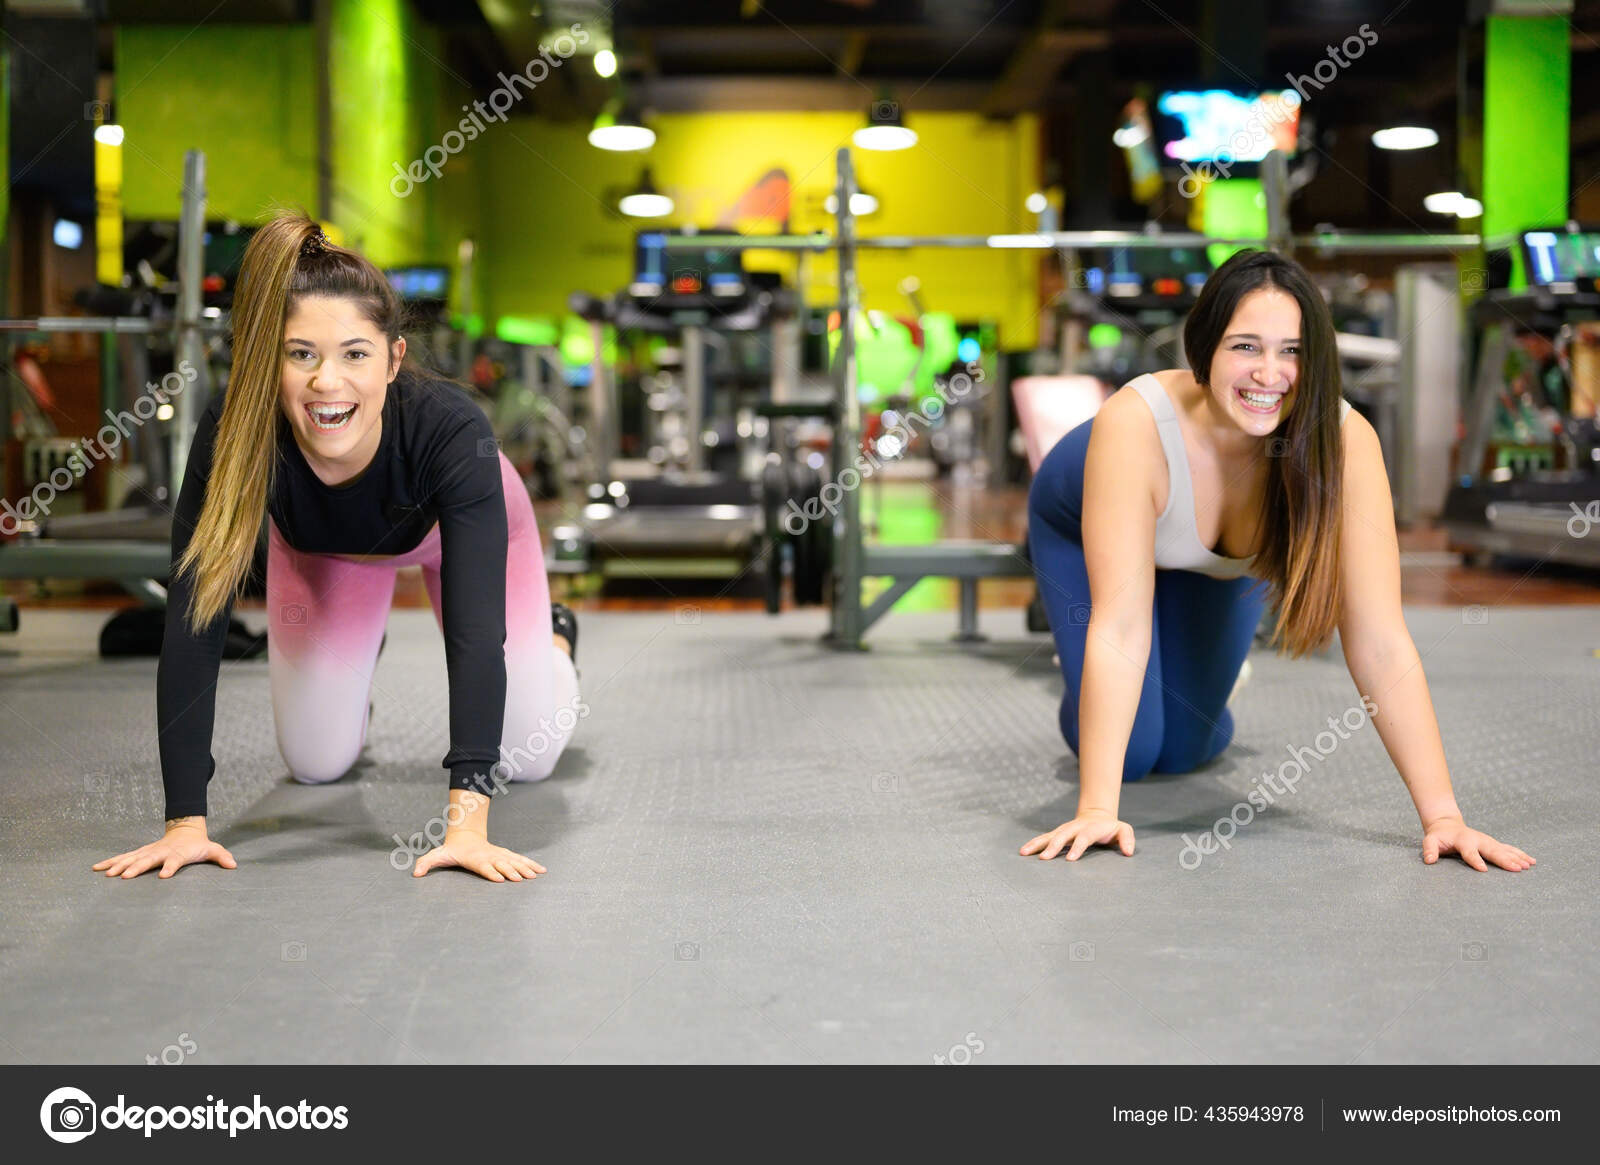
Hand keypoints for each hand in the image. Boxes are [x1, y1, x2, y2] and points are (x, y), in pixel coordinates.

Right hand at [93, 823, 236, 879]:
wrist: (185, 830)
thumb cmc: (198, 844)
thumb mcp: (212, 849)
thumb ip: (221, 856)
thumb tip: (233, 865)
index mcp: (178, 853)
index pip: (175, 860)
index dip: (170, 867)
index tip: (164, 876)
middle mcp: (161, 852)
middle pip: (148, 860)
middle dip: (136, 868)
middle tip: (125, 877)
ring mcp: (148, 851)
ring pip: (132, 858)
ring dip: (119, 866)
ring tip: (106, 874)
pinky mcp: (140, 853)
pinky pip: (123, 858)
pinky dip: (110, 862)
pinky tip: (97, 868)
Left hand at [411, 829, 546, 881]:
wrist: (466, 835)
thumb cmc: (452, 850)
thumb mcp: (438, 855)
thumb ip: (427, 863)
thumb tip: (415, 873)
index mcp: (475, 858)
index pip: (484, 866)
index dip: (491, 871)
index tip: (499, 877)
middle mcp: (490, 856)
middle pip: (502, 864)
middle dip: (512, 871)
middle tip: (521, 879)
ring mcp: (499, 855)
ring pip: (514, 861)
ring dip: (525, 868)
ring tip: (536, 875)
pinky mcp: (506, 856)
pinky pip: (520, 860)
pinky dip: (531, 864)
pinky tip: (541, 871)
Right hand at [1020, 812, 1134, 861]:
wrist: (1097, 815)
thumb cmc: (1111, 828)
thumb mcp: (1123, 830)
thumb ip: (1127, 838)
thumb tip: (1128, 852)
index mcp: (1091, 828)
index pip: (1084, 838)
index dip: (1077, 847)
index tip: (1070, 859)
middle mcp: (1075, 828)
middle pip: (1062, 836)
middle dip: (1053, 847)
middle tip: (1044, 858)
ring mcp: (1064, 830)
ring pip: (1049, 836)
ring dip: (1037, 844)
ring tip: (1024, 852)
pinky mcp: (1057, 833)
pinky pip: (1044, 838)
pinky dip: (1034, 843)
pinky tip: (1023, 851)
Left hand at [1422, 817, 1534, 872]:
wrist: (1447, 824)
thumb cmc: (1439, 836)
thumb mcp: (1430, 841)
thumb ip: (1429, 850)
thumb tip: (1429, 861)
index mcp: (1463, 840)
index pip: (1469, 851)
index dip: (1475, 860)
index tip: (1483, 870)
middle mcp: (1478, 839)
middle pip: (1492, 850)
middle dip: (1504, 859)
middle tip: (1516, 869)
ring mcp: (1487, 841)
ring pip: (1504, 849)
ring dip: (1516, 857)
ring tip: (1528, 866)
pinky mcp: (1493, 843)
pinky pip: (1508, 849)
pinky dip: (1519, 854)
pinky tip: (1531, 861)